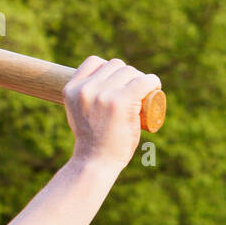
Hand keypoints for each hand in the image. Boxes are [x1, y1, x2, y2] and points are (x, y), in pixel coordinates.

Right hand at [63, 55, 161, 172]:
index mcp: (71, 89)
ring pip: (130, 71)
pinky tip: (154, 87)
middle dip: (126, 75)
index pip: (94, 62)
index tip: (117, 83)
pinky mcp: (121, 101)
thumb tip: (94, 86)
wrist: (95, 162)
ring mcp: (103, 94)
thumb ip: (83, 100)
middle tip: (133, 93)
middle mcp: (85, 88)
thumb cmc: (90, 142)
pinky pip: (144, 81)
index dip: (108, 69)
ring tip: (142, 94)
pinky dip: (152, 82)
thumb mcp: (78, 114)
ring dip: (139, 79)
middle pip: (115, 65)